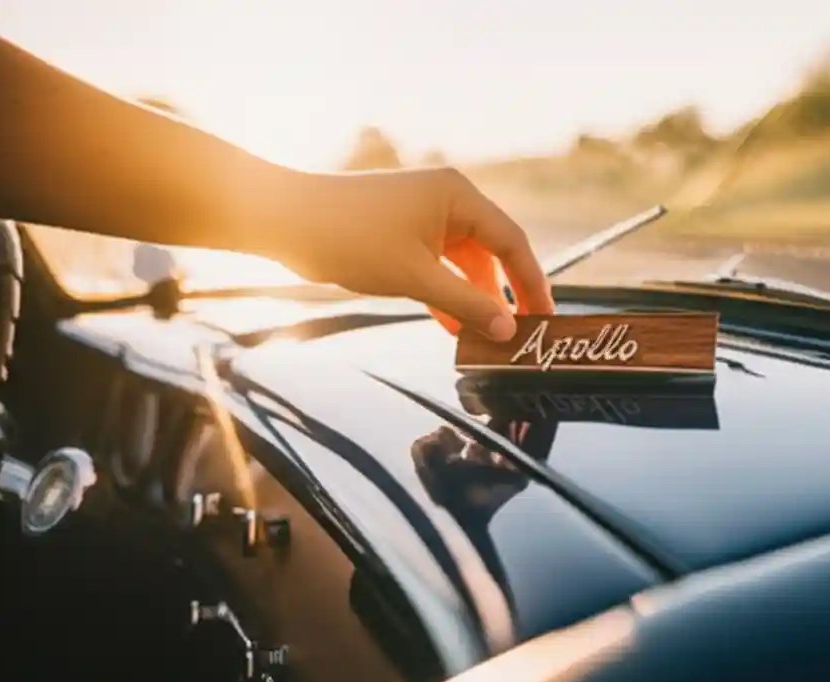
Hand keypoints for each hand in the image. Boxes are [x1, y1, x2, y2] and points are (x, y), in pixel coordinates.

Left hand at [270, 168, 553, 340]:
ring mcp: (426, 214)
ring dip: (474, 297)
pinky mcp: (405, 230)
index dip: (532, 283)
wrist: (286, 219)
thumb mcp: (416, 278)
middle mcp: (448, 199)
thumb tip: (506, 330)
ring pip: (466, 261)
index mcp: (459, 196)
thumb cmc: (349, 236)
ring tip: (484, 336)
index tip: (543, 318)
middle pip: (493, 251)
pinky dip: (448, 292)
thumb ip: (467, 305)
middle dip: (503, 294)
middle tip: (517, 333)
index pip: (513, 242)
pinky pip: (440, 263)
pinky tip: (453, 325)